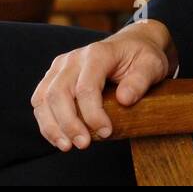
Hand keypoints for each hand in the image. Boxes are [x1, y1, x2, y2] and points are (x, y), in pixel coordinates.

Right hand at [30, 20, 173, 150]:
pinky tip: (59, 138)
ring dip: (52, 126)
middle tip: (84, 144)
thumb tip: (124, 99)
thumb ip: (140, 81)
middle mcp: (74, 58)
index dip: (92, 114)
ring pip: (43, 98)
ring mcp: (61, 67)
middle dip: (69, 123)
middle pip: (59, 93)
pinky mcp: (54, 77)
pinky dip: (46, 122)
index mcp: (98, 53)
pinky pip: (40, 101)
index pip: (86, 87)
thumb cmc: (141, 57)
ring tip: (67, 146)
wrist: (132, 45)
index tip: (106, 132)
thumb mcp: (152, 65)